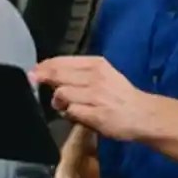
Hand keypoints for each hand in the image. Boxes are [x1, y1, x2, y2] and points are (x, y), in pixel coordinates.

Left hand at [31, 56, 153, 140]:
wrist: (144, 114)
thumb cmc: (120, 95)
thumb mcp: (102, 75)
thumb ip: (78, 73)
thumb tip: (48, 72)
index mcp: (96, 64)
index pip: (61, 61)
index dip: (43, 67)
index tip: (33, 72)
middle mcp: (95, 76)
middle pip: (57, 74)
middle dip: (42, 79)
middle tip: (35, 82)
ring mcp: (96, 95)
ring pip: (61, 93)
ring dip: (57, 101)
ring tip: (64, 106)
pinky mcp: (96, 114)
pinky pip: (71, 111)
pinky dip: (68, 114)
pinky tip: (75, 115)